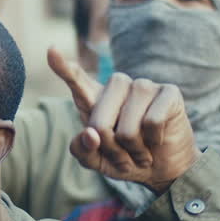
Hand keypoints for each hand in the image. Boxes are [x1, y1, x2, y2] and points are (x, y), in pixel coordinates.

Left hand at [48, 47, 198, 194]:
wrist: (163, 169)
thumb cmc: (126, 159)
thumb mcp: (97, 161)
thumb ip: (83, 150)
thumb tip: (90, 134)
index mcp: (96, 99)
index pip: (76, 80)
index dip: (62, 67)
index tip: (51, 51)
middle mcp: (118, 86)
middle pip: (99, 122)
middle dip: (110, 148)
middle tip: (124, 153)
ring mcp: (143, 86)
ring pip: (128, 128)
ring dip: (134, 149)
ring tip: (141, 150)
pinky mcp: (168, 92)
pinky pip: (152, 122)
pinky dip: (153, 141)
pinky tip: (157, 140)